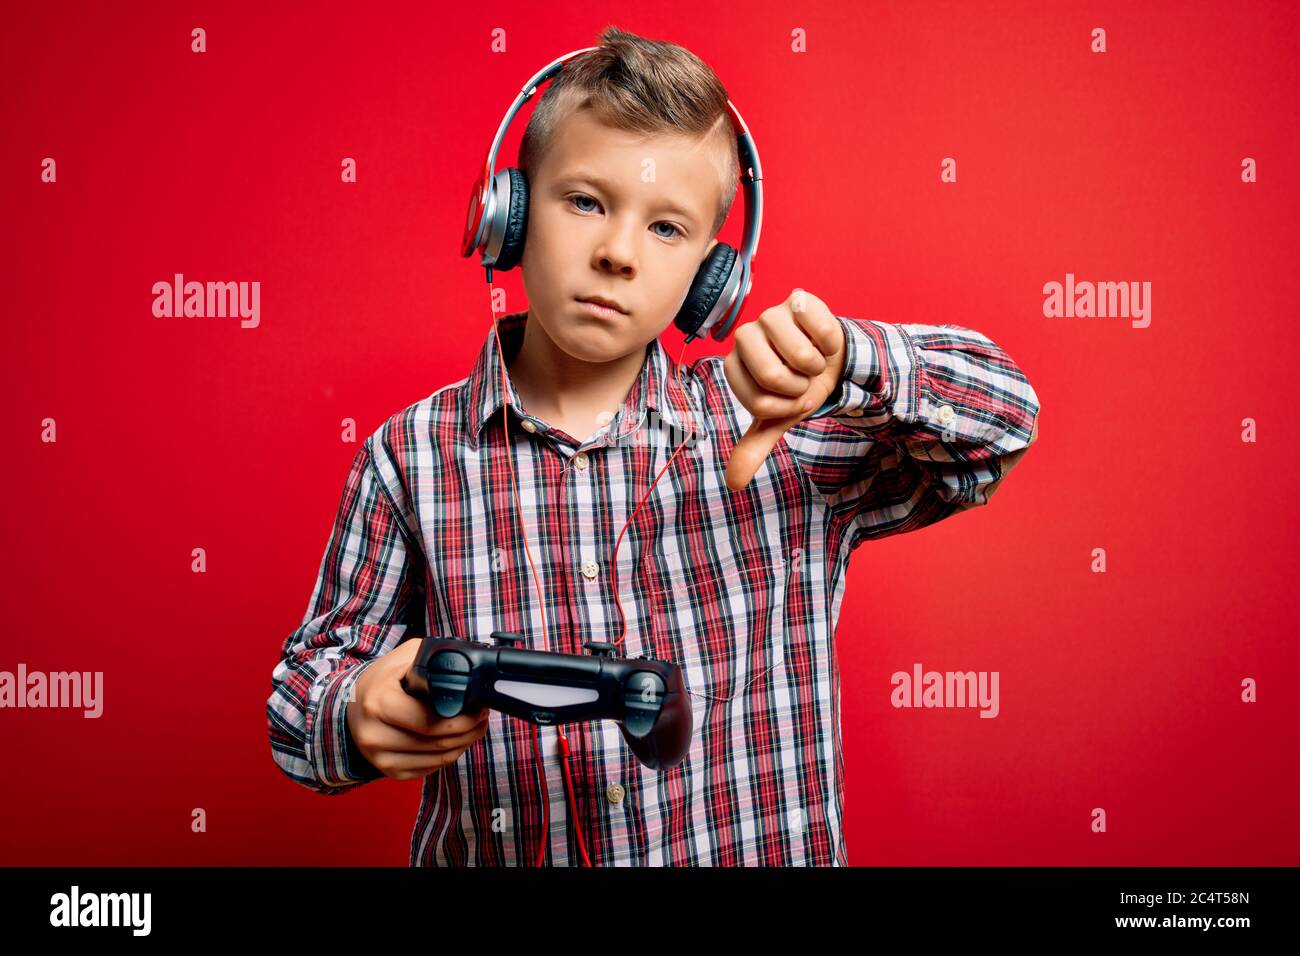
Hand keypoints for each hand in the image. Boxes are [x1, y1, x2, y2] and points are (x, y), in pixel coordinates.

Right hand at [346, 638, 489, 780]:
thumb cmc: (382, 680)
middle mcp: (375, 735)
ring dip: (464, 744)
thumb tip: (467, 668)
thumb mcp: (403, 658)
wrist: (352, 707)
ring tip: (474, 727)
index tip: (479, 707)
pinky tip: (454, 739)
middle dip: (469, 730)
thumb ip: (433, 658)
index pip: (431, 721)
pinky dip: (449, 755)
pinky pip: (430, 769)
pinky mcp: (390, 772)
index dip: (463, 717)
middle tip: (481, 717)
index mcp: (378, 703)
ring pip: (438, 759)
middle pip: (438, 742)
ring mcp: (380, 758)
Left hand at [723, 289, 845, 490]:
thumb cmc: (798, 386)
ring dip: (817, 366)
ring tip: (813, 360)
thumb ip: (755, 446)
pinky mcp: (798, 299)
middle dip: (799, 387)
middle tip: (802, 379)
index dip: (784, 407)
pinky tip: (822, 339)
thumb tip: (734, 484)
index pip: (758, 401)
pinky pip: (819, 329)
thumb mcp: (777, 419)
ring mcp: (770, 314)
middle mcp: (744, 335)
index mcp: (733, 365)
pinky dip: (830, 343)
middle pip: (772, 375)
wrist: (829, 359)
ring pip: (800, 355)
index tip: (789, 398)